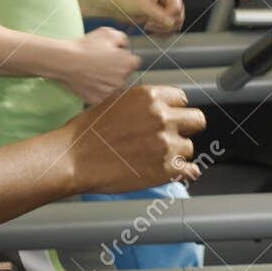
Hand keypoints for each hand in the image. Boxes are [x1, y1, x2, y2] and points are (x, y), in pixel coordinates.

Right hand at [60, 27, 140, 104]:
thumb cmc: (87, 46)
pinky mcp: (97, 99)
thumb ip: (123, 39)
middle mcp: (121, 80)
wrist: (66, 61)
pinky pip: (100, 94)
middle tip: (101, 61)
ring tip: (93, 70)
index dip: (124, 56)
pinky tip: (88, 79)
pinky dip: (95, 88)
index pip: (134, 62)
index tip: (114, 55)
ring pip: (112, 86)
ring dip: (106, 80)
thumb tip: (124, 46)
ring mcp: (109, 92)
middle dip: (116, 69)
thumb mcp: (108, 32)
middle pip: (124, 75)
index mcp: (128, 64)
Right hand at [64, 84, 206, 193]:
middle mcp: (162, 117)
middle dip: (186, 129)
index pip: (182, 99)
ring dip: (177, 154)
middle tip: (173, 137)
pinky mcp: (166, 170)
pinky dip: (185, 173)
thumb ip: (142, 103)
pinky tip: (174, 172)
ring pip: (189, 149)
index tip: (170, 119)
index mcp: (150, 97)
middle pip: (197, 121)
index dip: (175, 110)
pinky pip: (191, 171)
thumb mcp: (115, 101)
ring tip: (155, 158)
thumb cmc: (87, 132)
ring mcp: (166, 144)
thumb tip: (156, 107)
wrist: (74, 159)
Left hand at [111, 0, 183, 34]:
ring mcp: (168, 7)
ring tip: (149, 25)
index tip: (152, 18)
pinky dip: (162, 32)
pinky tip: (152, 30)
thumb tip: (171, 23)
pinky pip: (170, 29)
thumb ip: (159, 15)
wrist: (117, 4)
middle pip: (178, 17)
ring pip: (175, 24)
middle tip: (150, 23)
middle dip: (164, 24)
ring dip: (162, 29)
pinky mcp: (163, 16)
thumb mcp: (144, 6)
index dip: (167, 16)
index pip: (177, 8)